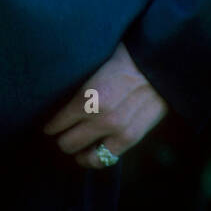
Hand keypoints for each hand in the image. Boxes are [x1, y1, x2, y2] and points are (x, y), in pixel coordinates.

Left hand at [42, 41, 168, 168]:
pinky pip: (106, 159)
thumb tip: (57, 84)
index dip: (50, 124)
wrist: (161, 58)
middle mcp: (101, 117)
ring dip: (76, 151)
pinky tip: (89, 153)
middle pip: (67, 142)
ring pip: (84, 156)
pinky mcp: (132, 137)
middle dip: (61, 137)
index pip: (57, 122)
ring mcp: (117, 130)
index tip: (48, 123)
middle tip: (60, 132)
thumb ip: (79, 76)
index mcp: (88, 95)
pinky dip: (94, 159)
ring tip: (74, 145)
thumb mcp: (97, 59)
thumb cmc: (127, 51)